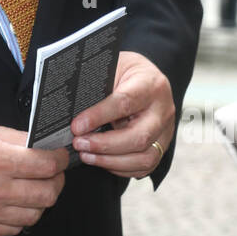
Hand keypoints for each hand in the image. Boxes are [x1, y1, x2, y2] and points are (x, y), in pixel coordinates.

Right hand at [0, 119, 69, 235]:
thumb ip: (14, 138)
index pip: (47, 165)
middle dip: (57, 181)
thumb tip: (41, 144)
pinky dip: (20, 217)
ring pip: (35, 215)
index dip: (60, 159)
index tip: (60, 155)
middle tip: (52, 172)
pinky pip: (14, 229)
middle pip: (48, 194)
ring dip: (40, 201)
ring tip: (33, 188)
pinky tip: (15, 204)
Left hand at [70, 51, 174, 179]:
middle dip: (105, 145)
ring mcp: (165, 130)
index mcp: (150, 84)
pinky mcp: (162, 145)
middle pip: (138, 137)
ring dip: (111, 161)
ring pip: (144, 157)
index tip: (77, 126)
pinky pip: (145, 166)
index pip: (125, 103)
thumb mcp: (112, 67)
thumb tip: (71, 108)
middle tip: (79, 143)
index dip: (99, 116)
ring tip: (86, 155)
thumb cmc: (126, 72)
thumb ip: (97, 85)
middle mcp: (162, 109)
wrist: (147, 78)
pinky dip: (121, 168)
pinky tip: (102, 160)